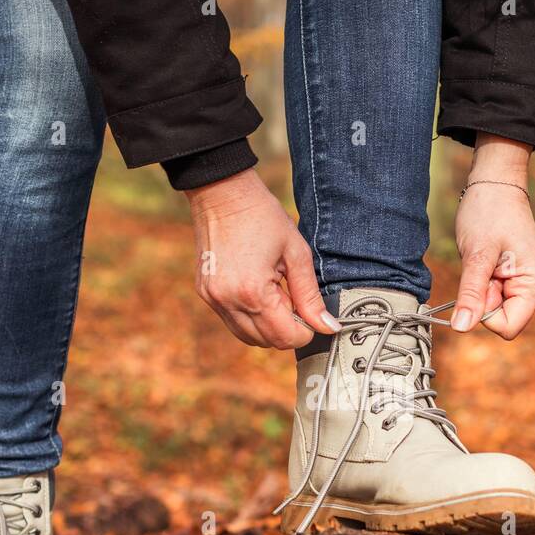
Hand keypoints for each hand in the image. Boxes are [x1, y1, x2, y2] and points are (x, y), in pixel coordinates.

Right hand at [185, 170, 338, 348]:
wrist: (221, 193)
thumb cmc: (262, 217)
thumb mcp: (296, 253)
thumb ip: (311, 296)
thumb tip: (328, 327)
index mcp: (253, 292)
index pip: (286, 337)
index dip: (305, 330)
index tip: (311, 311)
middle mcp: (228, 302)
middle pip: (267, 342)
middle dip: (287, 329)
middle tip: (294, 298)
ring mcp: (213, 300)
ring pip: (249, 337)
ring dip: (268, 326)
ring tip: (276, 293)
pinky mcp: (206, 294)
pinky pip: (233, 322)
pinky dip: (251, 316)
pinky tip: (258, 290)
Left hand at [451, 135, 534, 339]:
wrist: (495, 183)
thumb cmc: (489, 212)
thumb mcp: (477, 255)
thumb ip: (471, 294)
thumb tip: (461, 328)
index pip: (509, 327)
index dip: (485, 316)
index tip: (478, 285)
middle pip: (501, 318)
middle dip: (483, 299)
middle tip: (481, 266)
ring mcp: (525, 281)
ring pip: (494, 307)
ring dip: (481, 289)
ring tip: (482, 260)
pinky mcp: (513, 276)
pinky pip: (492, 294)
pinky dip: (482, 282)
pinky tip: (484, 260)